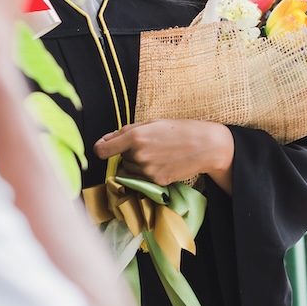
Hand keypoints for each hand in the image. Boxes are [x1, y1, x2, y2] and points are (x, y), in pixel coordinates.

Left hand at [94, 120, 234, 192]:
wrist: (206, 146)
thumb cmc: (180, 129)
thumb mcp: (152, 122)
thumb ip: (126, 131)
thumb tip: (105, 140)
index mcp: (135, 137)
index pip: (103, 150)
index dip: (100, 148)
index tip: (103, 147)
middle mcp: (138, 156)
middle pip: (120, 159)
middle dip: (127, 153)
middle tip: (147, 145)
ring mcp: (147, 171)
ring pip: (130, 170)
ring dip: (137, 163)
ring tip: (156, 154)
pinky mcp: (156, 182)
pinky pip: (142, 178)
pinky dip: (147, 172)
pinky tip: (162, 163)